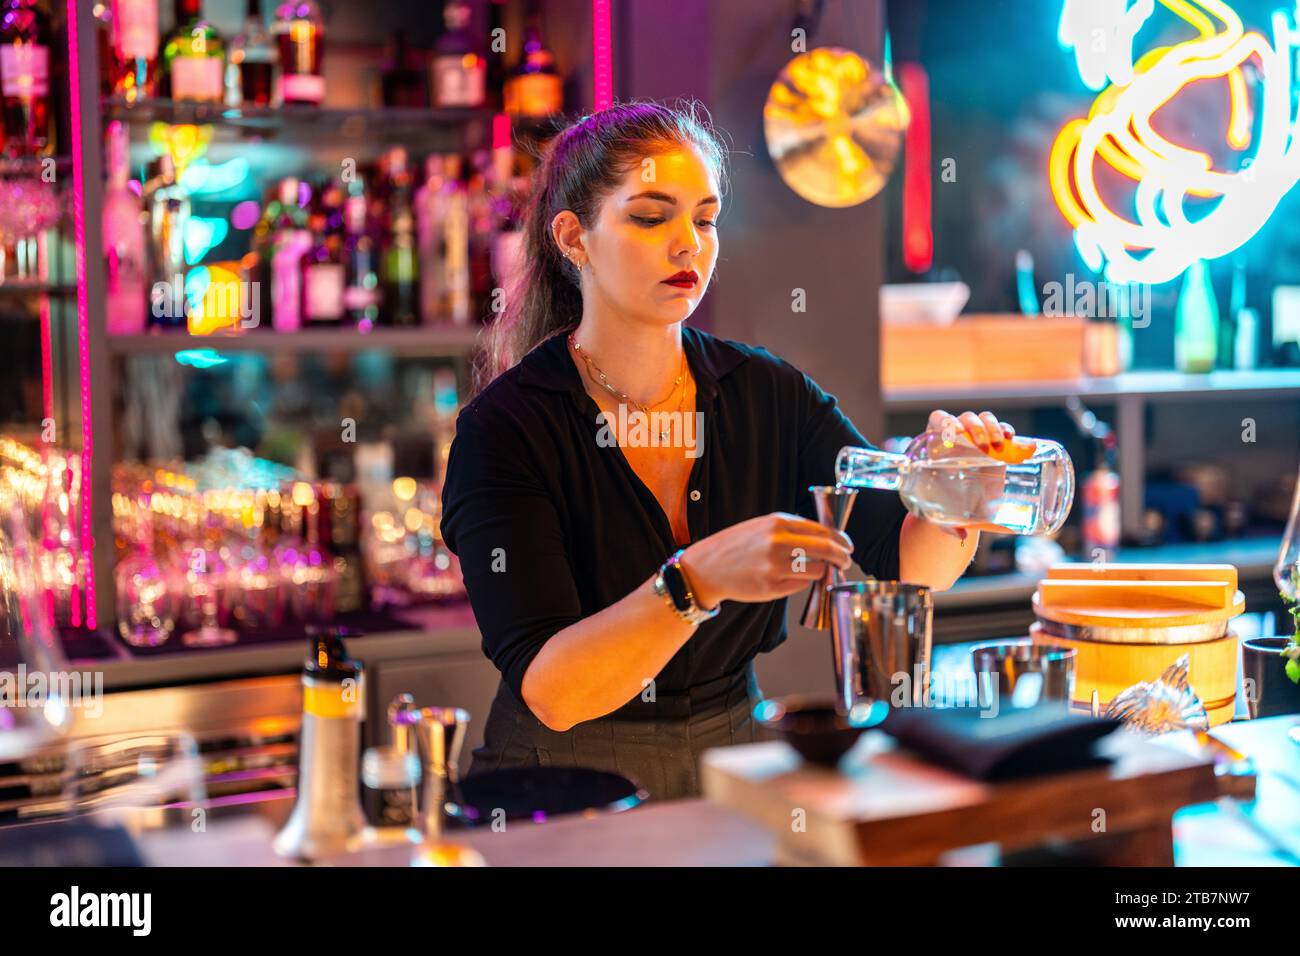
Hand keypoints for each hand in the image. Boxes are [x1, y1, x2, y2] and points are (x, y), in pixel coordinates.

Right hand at [677, 512, 852, 610]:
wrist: (708, 567)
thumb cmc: (738, 544)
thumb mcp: (764, 525)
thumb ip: (795, 529)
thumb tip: (829, 539)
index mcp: (778, 522)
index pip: (823, 531)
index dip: (841, 540)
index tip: (848, 546)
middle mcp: (777, 543)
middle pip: (827, 550)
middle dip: (842, 558)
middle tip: (846, 562)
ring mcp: (774, 567)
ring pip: (817, 571)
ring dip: (822, 572)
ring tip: (815, 571)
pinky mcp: (771, 588)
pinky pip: (800, 586)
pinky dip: (802, 583)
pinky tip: (791, 578)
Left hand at [925, 409, 1017, 540]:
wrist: (962, 503)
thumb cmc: (945, 503)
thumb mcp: (941, 513)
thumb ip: (947, 525)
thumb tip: (961, 536)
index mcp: (937, 445)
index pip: (938, 419)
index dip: (945, 421)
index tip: (953, 434)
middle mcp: (957, 437)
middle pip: (965, 418)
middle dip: (974, 426)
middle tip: (981, 445)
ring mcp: (977, 439)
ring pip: (984, 419)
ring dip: (992, 426)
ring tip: (997, 444)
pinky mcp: (995, 445)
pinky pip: (1002, 429)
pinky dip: (1006, 430)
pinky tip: (1010, 438)